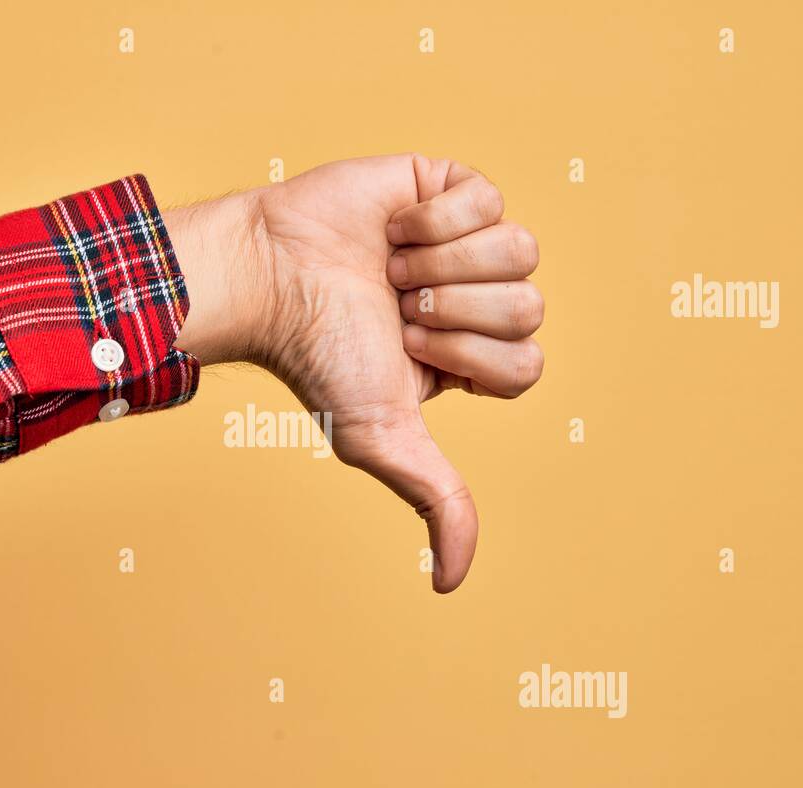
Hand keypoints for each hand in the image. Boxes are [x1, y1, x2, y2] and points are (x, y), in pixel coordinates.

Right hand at [168, 154, 543, 592]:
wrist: (272, 276)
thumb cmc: (319, 357)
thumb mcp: (382, 438)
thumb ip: (436, 502)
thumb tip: (451, 584)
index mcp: (473, 359)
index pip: (527, 365)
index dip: (468, 359)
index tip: (406, 352)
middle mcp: (479, 302)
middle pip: (530, 307)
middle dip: (453, 312)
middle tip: (396, 309)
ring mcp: (469, 242)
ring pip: (520, 249)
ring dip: (444, 265)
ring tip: (393, 269)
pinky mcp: (450, 187)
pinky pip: (488, 196)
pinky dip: (434, 218)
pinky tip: (393, 230)